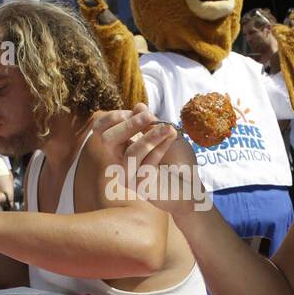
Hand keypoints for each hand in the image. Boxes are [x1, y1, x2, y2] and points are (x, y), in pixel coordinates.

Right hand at [91, 103, 203, 218]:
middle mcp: (120, 162)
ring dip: (151, 136)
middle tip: (149, 116)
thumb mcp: (165, 134)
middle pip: (106, 140)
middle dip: (129, 124)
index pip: (100, 131)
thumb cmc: (179, 162)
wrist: (193, 187)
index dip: (114, 117)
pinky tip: (171, 139)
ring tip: (168, 128)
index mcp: (121, 148)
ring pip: (129, 152)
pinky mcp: (140, 186)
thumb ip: (150, 123)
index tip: (138, 111)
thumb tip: (138, 106)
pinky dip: (160, 147)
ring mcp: (128, 175)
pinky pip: (146, 163)